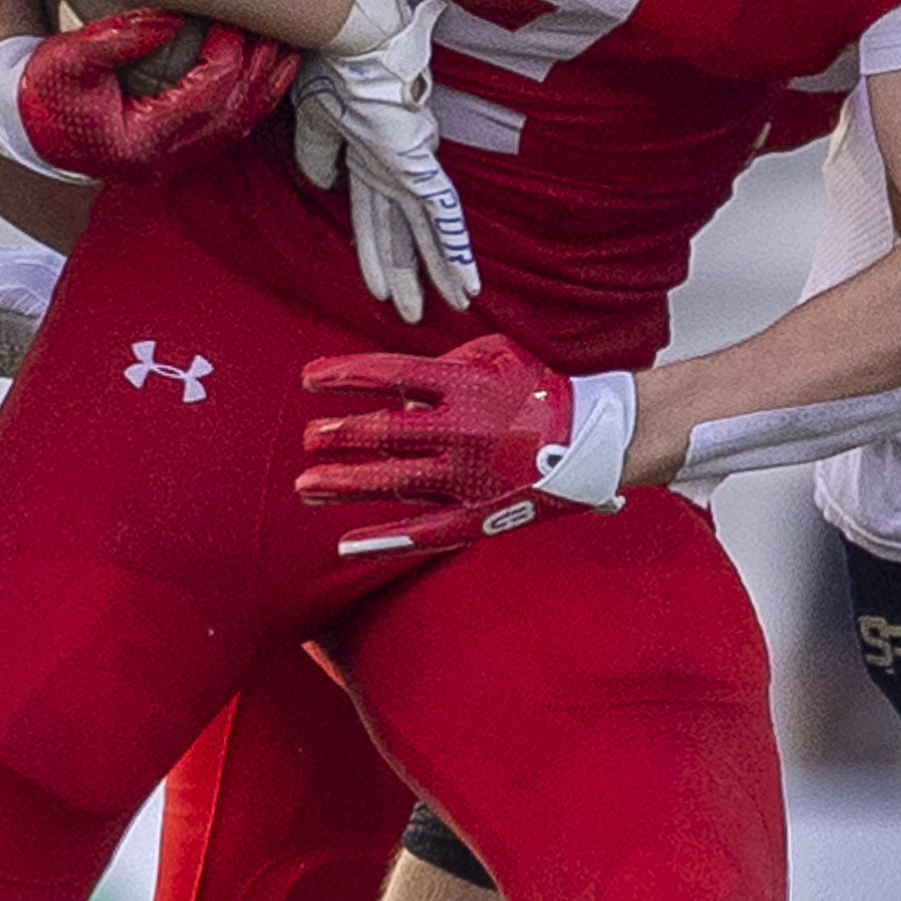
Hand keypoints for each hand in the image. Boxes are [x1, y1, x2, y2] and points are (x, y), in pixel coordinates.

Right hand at [0, 11, 300, 184]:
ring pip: (234, 127)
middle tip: (281, 32)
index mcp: (140, 141)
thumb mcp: (70, 57)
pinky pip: (223, 129)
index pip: (207, 96)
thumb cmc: (41, 90)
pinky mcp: (170, 152)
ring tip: (285, 51)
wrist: (22, 124)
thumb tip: (171, 15)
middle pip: (231, 116)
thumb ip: (121, 37)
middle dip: (259, 73)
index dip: (229, 56)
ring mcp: (168, 160)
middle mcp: (161, 159)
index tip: (234, 19)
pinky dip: (246, 100)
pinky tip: (259, 74)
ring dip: (262, 89)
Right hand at [294, 0, 478, 320]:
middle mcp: (393, 169)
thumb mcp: (314, 121)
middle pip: (402, 235)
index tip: (380, 290)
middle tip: (420, 316)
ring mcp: (409, 167)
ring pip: (429, 232)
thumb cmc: (333, 68)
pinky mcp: (419, 163)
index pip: (372, 221)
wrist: (351, 37)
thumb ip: (317, 155)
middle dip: (410, 277)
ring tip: (456, 306)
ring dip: (438, 272)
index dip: (376, 257)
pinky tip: (467, 276)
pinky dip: (453, 247)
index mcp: (368, 159)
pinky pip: (442, 213)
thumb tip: (320, 185)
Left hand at [300, 334, 631, 559]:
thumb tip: (390, 390)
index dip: (342, 376)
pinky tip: (346, 542)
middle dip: (336, 435)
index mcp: (461, 384)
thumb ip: (440, 368)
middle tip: (309, 437)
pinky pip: (422, 530)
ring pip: (390, 481)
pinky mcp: (478, 514)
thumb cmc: (539, 388)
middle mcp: (459, 429)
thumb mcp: (491, 358)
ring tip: (306, 484)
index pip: (386, 374)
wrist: (594, 434)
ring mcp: (466, 475)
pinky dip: (382, 538)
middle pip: (380, 431)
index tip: (310, 379)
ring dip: (343, 482)